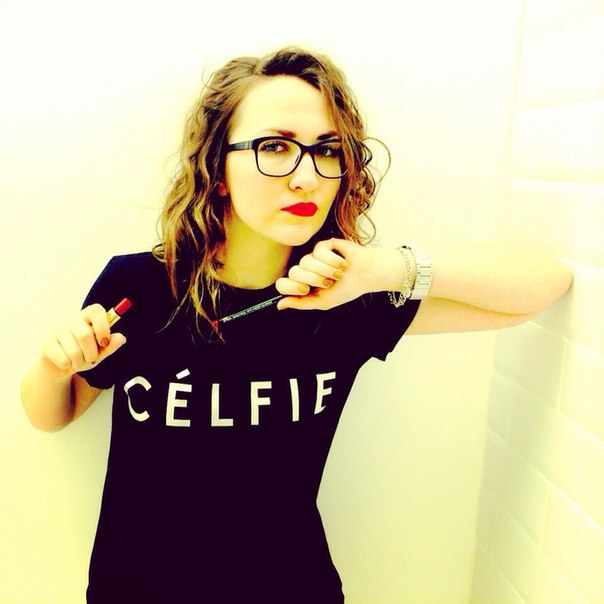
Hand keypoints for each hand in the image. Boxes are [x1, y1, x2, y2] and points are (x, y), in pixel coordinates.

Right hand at [39, 304, 126, 378]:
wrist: (61, 365)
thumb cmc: (84, 353)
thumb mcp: (100, 350)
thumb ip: (111, 345)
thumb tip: (121, 338)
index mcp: (87, 316)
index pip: (96, 311)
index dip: (103, 328)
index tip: (105, 342)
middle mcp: (71, 319)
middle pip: (85, 335)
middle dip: (92, 353)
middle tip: (92, 359)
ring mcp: (57, 329)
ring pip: (74, 351)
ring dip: (80, 362)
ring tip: (79, 362)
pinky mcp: (46, 342)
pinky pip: (63, 359)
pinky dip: (69, 366)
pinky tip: (67, 363)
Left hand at [276, 238, 390, 310]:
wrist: (366, 276)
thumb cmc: (347, 289)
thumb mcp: (323, 302)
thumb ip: (300, 303)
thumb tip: (280, 305)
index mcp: (304, 284)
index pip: (283, 284)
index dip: (291, 287)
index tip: (306, 290)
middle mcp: (306, 269)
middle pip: (294, 272)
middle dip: (313, 279)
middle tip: (328, 282)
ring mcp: (314, 256)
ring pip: (306, 261)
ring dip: (325, 270)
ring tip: (339, 274)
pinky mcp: (324, 245)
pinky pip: (318, 251)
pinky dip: (332, 260)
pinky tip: (343, 263)